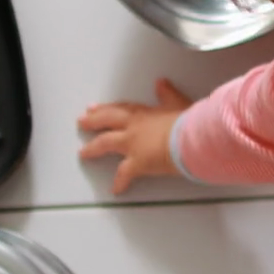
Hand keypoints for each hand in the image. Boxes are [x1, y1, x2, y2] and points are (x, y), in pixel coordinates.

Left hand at [77, 79, 193, 194]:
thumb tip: (161, 83)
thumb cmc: (189, 121)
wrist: (191, 138)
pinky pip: (124, 174)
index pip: (122, 109)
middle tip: (81, 122)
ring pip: (105, 144)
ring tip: (83, 153)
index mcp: (144, 113)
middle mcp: (133, 127)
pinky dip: (120, 183)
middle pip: (107, 121)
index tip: (94, 108)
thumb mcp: (179, 103)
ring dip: (93, 148)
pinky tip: (115, 189)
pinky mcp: (137, 163)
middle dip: (93, 121)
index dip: (107, 108)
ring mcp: (132, 144)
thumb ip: (168, 94)